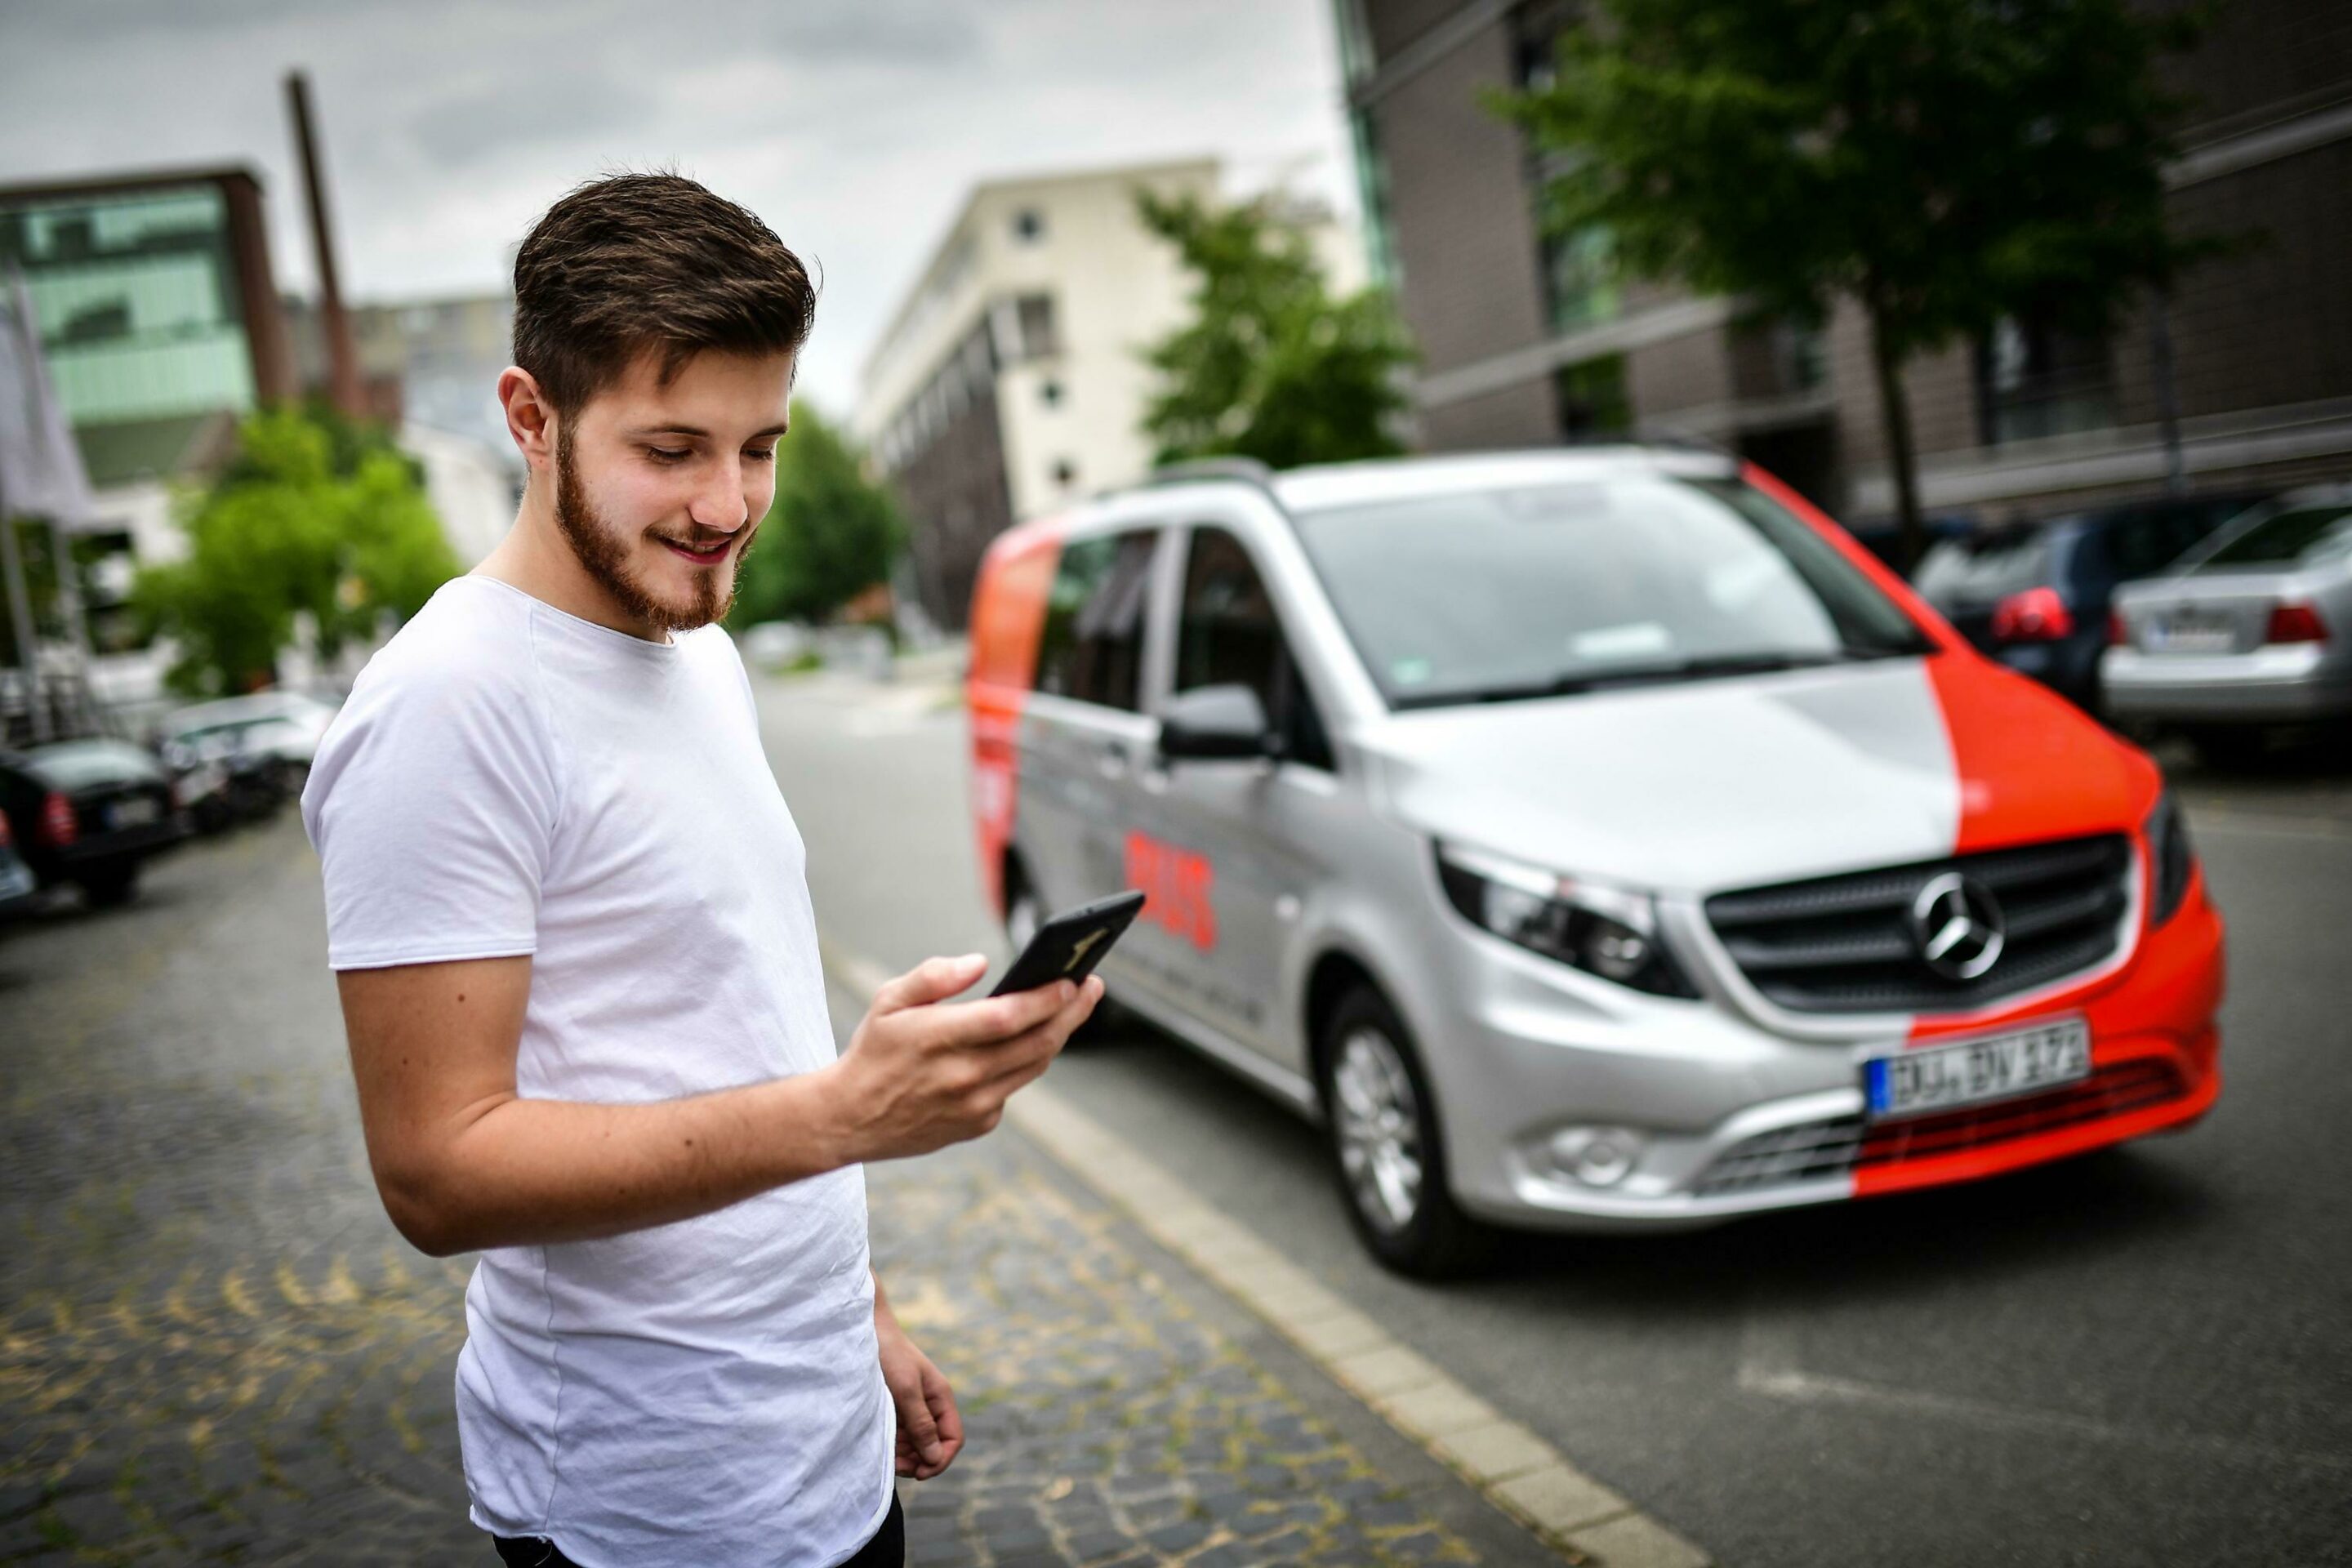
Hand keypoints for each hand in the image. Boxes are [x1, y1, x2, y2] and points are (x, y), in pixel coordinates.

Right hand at [822, 954, 1101, 1163]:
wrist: (850, 1119)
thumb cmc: (874, 1051)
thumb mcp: (889, 1002)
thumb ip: (934, 977)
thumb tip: (979, 963)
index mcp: (938, 1040)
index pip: (1007, 1018)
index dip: (1046, 999)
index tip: (1073, 980)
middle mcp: (961, 1077)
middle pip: (1036, 1043)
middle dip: (1071, 1012)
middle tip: (1092, 986)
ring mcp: (973, 1106)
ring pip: (1033, 1066)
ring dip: (1058, 1035)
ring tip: (1073, 1007)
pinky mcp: (978, 1125)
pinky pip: (1013, 1087)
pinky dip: (1025, 1062)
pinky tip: (1030, 1041)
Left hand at [876, 1299, 961, 1479]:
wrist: (865, 1331)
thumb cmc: (888, 1355)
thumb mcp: (906, 1390)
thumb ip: (921, 1423)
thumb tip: (934, 1458)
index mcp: (941, 1398)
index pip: (953, 1439)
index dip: (940, 1460)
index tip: (919, 1473)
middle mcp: (930, 1405)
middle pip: (934, 1445)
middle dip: (919, 1460)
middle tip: (895, 1466)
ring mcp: (912, 1407)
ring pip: (916, 1443)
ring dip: (904, 1454)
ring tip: (886, 1454)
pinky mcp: (895, 1408)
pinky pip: (900, 1434)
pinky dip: (893, 1443)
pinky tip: (881, 1442)